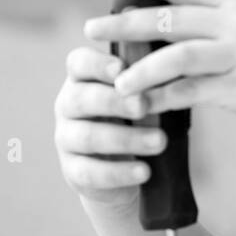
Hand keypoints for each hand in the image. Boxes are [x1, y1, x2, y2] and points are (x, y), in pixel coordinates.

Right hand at [53, 44, 159, 208]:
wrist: (131, 168)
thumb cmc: (140, 119)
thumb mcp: (145, 97)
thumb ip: (148, 83)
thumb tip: (168, 70)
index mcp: (84, 79)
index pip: (79, 63)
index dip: (97, 64)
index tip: (121, 69)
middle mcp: (68, 105)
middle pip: (81, 98)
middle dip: (114, 101)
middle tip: (144, 106)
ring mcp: (66, 139)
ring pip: (88, 137)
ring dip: (126, 139)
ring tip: (160, 141)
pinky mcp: (72, 170)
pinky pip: (90, 172)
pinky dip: (119, 173)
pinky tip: (144, 171)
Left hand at [82, 0, 235, 136]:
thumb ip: (227, 28)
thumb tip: (187, 32)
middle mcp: (235, 23)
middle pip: (168, 18)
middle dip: (124, 23)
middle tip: (89, 28)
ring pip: (175, 56)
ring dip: (139, 69)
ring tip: (115, 82)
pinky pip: (190, 92)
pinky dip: (162, 99)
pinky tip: (142, 105)